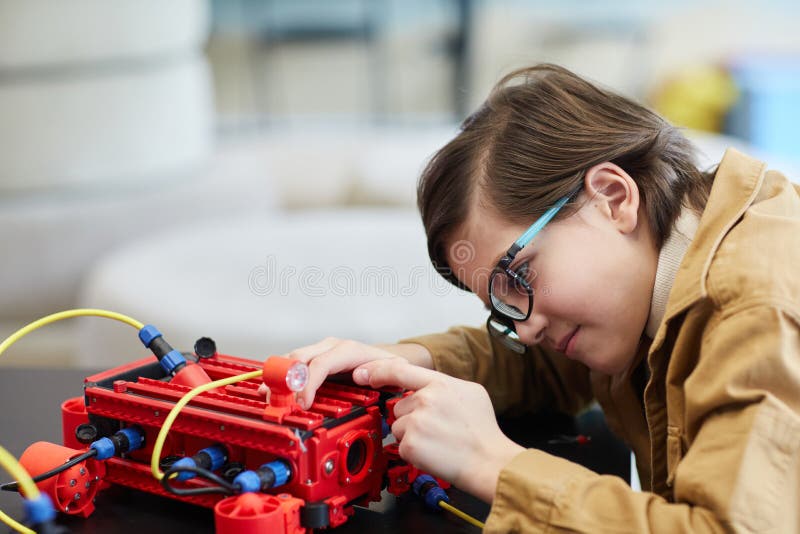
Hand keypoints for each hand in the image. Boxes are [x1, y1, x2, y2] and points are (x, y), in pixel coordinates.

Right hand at [264, 337, 422, 408]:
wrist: (385, 357)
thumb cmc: (387, 366)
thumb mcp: (394, 369)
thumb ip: (383, 373)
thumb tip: (361, 376)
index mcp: (348, 350)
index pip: (321, 363)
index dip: (309, 383)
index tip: (303, 402)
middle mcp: (331, 346)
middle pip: (301, 357)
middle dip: (287, 379)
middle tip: (278, 400)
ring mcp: (321, 349)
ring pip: (293, 357)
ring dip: (279, 376)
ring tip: (267, 394)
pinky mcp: (314, 357)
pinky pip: (293, 362)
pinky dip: (281, 375)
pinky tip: (270, 387)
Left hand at [353, 358, 524, 502]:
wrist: (489, 461)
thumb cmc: (483, 430)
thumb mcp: (469, 392)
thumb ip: (442, 384)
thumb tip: (422, 384)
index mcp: (440, 383)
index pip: (398, 369)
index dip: (376, 370)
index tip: (362, 373)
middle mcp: (426, 400)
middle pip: (398, 405)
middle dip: (410, 416)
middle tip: (435, 427)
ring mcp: (416, 422)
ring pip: (397, 425)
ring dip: (410, 434)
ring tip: (436, 439)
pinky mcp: (410, 445)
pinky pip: (400, 444)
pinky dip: (413, 450)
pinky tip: (432, 451)